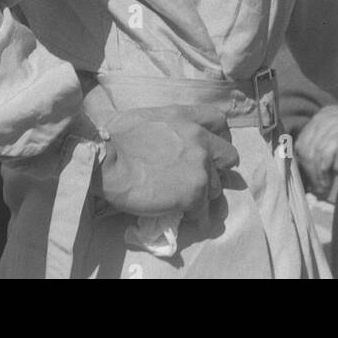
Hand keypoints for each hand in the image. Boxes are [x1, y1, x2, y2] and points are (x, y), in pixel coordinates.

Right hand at [94, 104, 239, 219]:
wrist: (108, 161)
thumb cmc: (116, 137)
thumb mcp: (147, 116)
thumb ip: (167, 124)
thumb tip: (163, 135)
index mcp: (187, 117)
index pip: (219, 121)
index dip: (219, 137)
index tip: (211, 149)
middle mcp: (200, 139)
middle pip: (229, 156)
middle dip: (219, 168)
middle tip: (204, 177)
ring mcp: (200, 167)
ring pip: (217, 187)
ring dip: (206, 195)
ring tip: (191, 202)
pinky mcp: (194, 193)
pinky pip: (204, 212)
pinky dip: (199, 218)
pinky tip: (189, 220)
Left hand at [295, 105, 337, 197]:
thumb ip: (331, 136)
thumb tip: (318, 162)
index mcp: (323, 115)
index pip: (302, 140)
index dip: (303, 162)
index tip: (309, 178)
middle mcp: (324, 117)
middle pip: (304, 148)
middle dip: (308, 170)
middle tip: (317, 187)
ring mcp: (332, 123)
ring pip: (312, 153)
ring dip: (315, 174)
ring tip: (322, 187)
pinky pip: (324, 154)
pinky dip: (322, 170)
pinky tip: (327, 181)